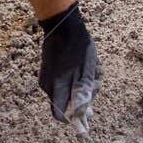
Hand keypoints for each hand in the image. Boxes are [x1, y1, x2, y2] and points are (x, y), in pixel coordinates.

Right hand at [38, 3, 99, 133]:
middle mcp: (48, 85)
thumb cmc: (78, 47)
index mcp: (56, 87)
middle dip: (83, 96)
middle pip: (66, 103)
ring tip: (94, 70)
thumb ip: (84, 94)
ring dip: (82, 85)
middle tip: (97, 81)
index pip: (59, 115)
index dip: (73, 117)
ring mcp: (46, 77)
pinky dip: (75, 78)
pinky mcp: (48, 70)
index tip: (86, 111)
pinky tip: (86, 66)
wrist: (63, 25)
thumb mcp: (87, 72)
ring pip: (66, 91)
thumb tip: (84, 114)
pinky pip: (62, 82)